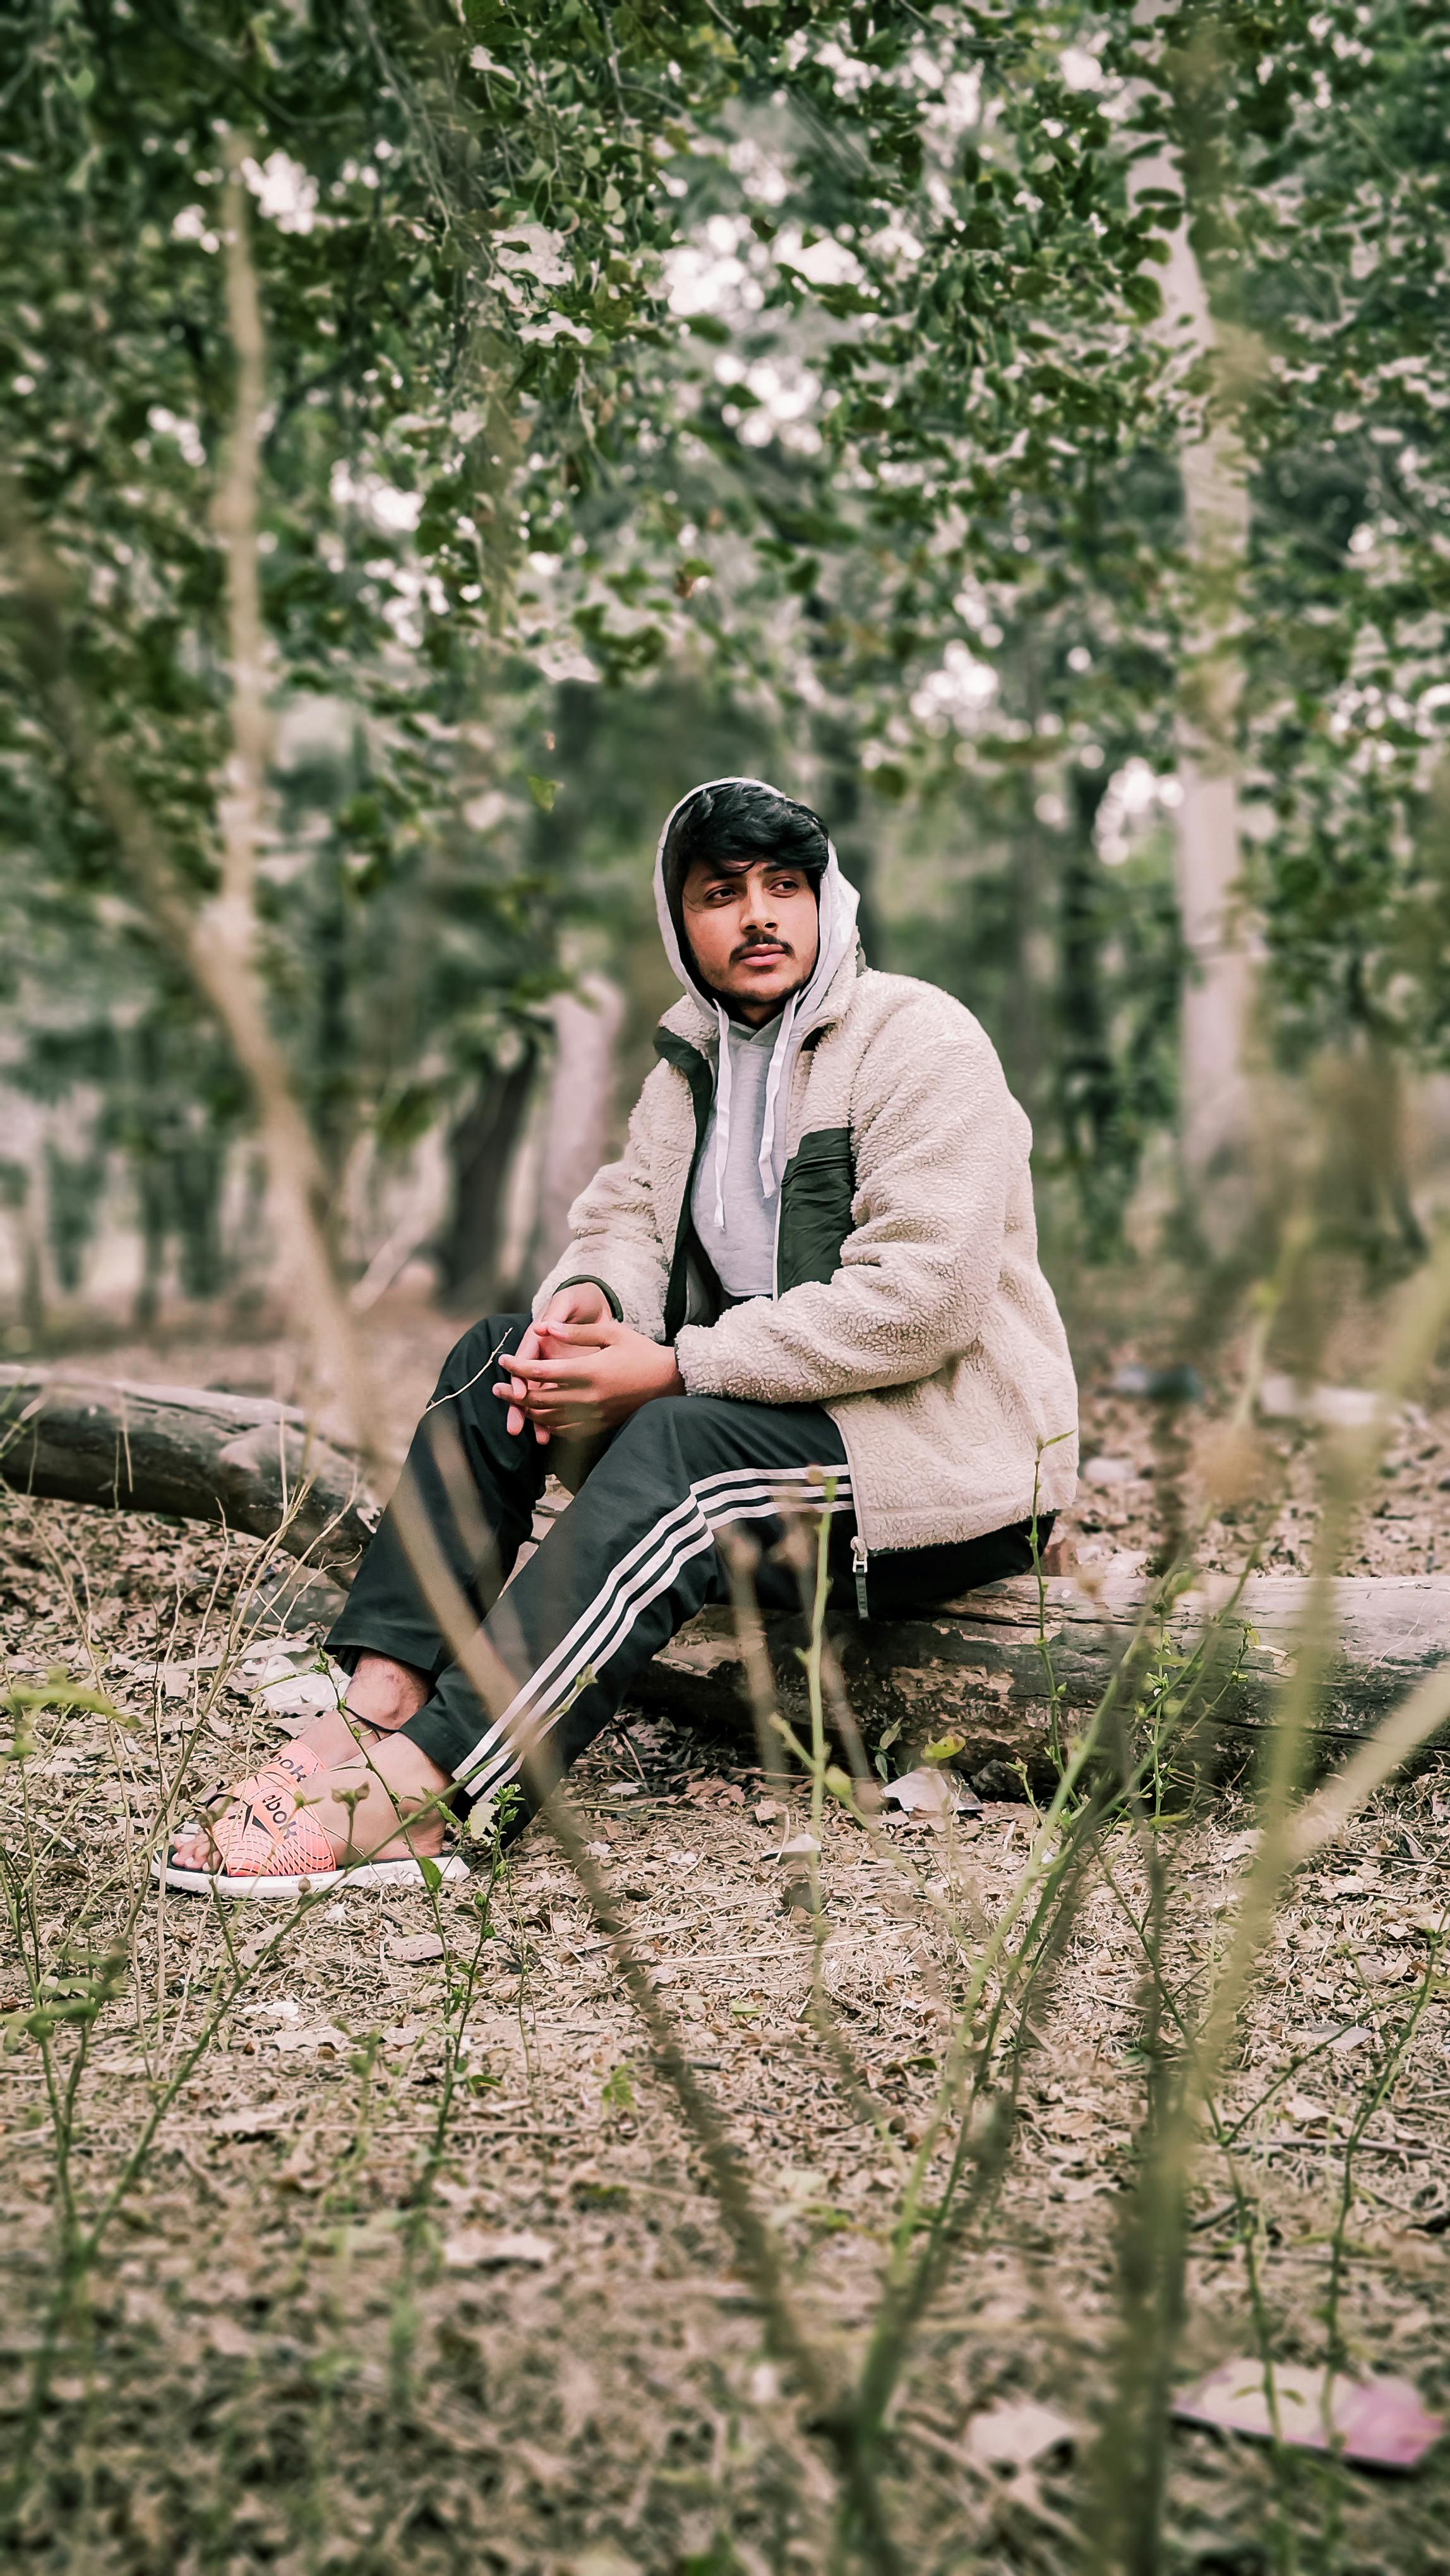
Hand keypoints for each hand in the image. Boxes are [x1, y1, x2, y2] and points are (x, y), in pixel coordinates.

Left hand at [495, 1316, 682, 1439]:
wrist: (670, 1381)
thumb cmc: (640, 1351)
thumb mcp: (611, 1333)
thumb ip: (575, 1333)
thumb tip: (543, 1328)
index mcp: (590, 1371)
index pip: (542, 1373)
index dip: (518, 1368)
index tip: (503, 1361)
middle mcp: (589, 1397)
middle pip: (539, 1400)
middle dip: (514, 1394)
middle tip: (497, 1387)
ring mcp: (594, 1415)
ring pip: (549, 1419)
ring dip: (527, 1411)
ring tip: (513, 1401)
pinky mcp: (599, 1426)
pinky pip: (565, 1430)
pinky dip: (547, 1424)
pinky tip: (539, 1415)